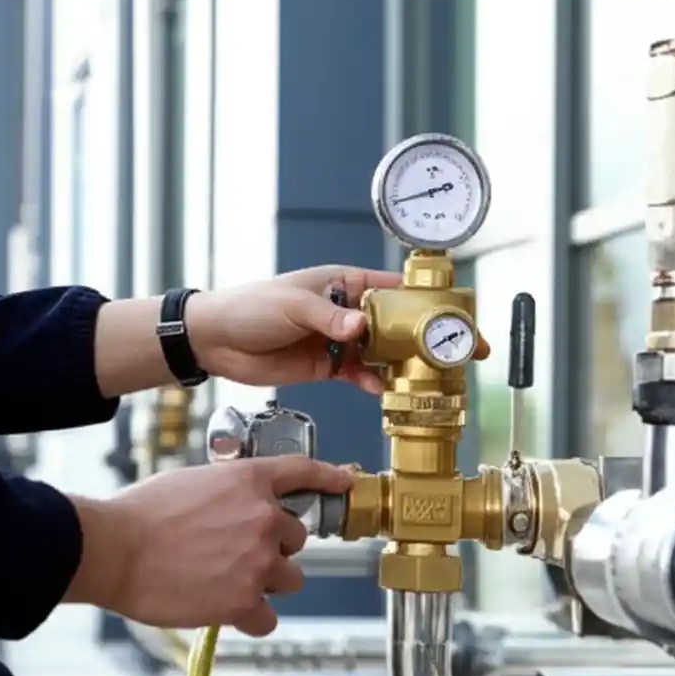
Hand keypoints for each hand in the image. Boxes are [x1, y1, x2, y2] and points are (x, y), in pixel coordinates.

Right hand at [65, 456, 353, 635]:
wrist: (115, 548)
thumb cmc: (140, 515)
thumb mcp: (191, 481)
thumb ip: (226, 492)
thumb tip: (231, 508)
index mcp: (248, 481)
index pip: (302, 472)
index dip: (328, 477)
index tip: (344, 481)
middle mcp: (263, 518)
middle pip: (295, 538)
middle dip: (272, 547)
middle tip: (236, 553)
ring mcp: (258, 561)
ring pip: (290, 578)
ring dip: (266, 582)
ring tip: (229, 581)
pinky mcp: (244, 600)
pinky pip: (268, 617)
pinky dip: (252, 617)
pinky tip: (227, 608)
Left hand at [187, 264, 488, 393]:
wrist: (216, 340)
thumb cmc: (250, 306)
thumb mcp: (292, 304)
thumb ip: (328, 317)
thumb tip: (361, 327)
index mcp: (344, 282)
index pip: (394, 288)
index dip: (426, 301)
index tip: (453, 315)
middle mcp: (347, 310)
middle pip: (397, 323)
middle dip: (425, 338)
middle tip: (458, 353)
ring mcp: (339, 339)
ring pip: (382, 352)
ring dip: (404, 365)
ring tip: (429, 378)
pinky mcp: (327, 366)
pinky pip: (360, 375)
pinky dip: (374, 384)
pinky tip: (385, 392)